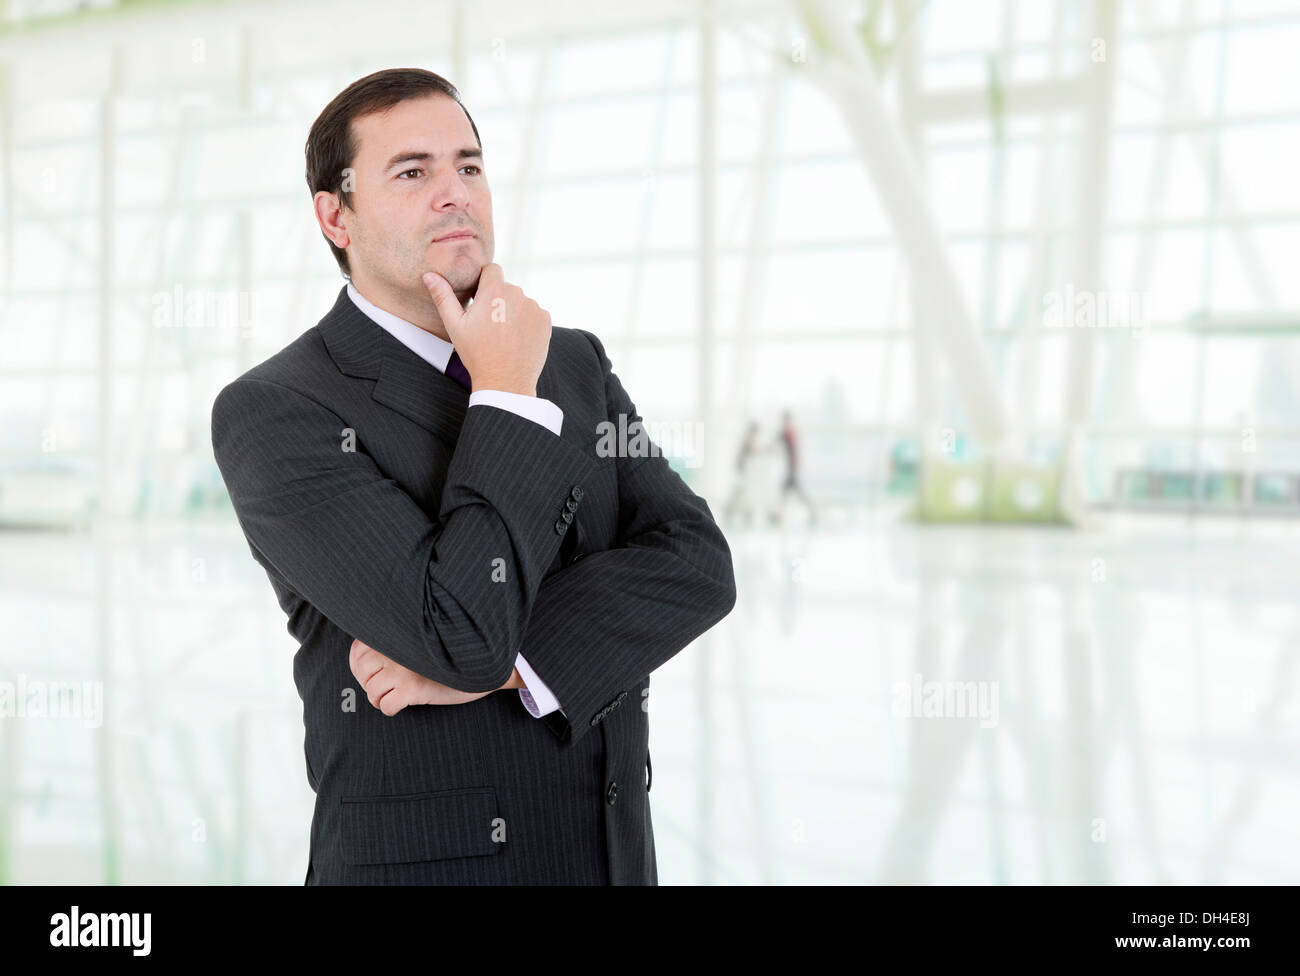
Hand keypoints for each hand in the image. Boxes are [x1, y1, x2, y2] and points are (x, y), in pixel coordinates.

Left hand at [349, 638, 504, 714]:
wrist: (484, 663)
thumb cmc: (452, 650)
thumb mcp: (421, 638)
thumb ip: (397, 641)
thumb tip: (368, 658)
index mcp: (397, 634)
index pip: (358, 650)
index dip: (358, 665)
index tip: (371, 672)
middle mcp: (397, 649)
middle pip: (361, 671)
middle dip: (368, 683)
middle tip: (382, 688)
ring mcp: (404, 669)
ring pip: (372, 690)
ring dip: (378, 698)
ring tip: (391, 697)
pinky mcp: (415, 688)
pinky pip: (387, 705)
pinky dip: (390, 709)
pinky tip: (401, 705)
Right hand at [422, 263, 549, 396]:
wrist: (505, 382)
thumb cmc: (477, 354)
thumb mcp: (455, 325)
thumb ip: (443, 296)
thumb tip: (429, 275)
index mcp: (494, 290)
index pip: (492, 269)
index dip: (484, 282)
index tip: (479, 299)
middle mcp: (517, 293)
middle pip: (506, 287)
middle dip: (498, 299)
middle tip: (489, 324)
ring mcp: (534, 307)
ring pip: (521, 301)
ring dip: (513, 311)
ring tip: (503, 335)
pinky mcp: (545, 320)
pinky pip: (534, 313)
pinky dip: (527, 322)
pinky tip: (517, 338)